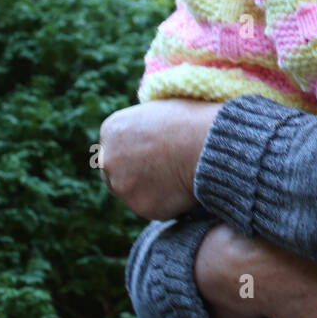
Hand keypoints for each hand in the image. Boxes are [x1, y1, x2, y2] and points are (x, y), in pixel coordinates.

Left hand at [99, 98, 221, 218]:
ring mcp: (122, 185)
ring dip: (149, 189)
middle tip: (160, 171)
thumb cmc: (191, 121)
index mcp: (112, 129)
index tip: (151, 154)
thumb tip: (145, 135)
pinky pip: (152, 208)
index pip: (113, 146)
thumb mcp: (159, 110)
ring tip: (177, 177)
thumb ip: (142, 125)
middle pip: (114, 173)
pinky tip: (183, 188)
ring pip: (131, 193)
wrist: (207, 143)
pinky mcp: (141, 207)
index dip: (133, 152)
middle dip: (132, 174)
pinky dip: (166, 202)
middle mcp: (109, 158)